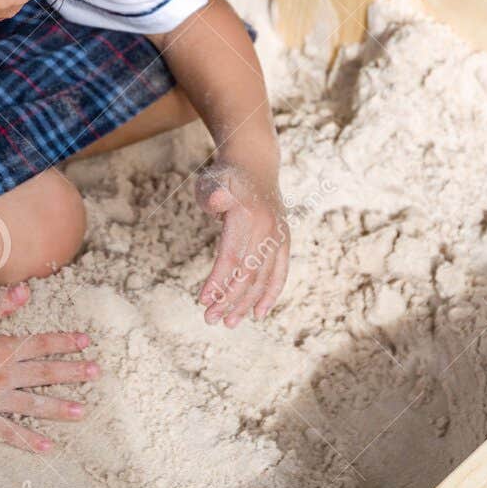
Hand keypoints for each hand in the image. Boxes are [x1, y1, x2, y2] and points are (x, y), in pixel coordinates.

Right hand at [0, 284, 98, 451]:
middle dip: (73, 373)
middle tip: (96, 373)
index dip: (65, 342)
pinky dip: (28, 440)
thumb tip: (27, 289)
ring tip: (83, 412)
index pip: (42, 344)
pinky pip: (9, 432)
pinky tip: (47, 447)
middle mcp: (5, 377)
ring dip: (60, 408)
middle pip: (45, 374)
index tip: (87, 341)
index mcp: (4, 350)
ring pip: (34, 405)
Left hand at [195, 162, 289, 327]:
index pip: (232, 256)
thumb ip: (212, 195)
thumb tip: (218, 201)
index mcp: (248, 215)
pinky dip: (270, 294)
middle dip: (229, 299)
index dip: (218, 280)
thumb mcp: (212, 181)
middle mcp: (267, 227)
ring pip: (264, 277)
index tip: (202, 300)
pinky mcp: (283, 241)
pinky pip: (279, 273)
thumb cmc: (224, 177)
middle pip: (248, 272)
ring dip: (246, 303)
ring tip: (228, 323)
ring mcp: (278, 235)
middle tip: (210, 319)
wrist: (255, 164)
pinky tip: (258, 314)